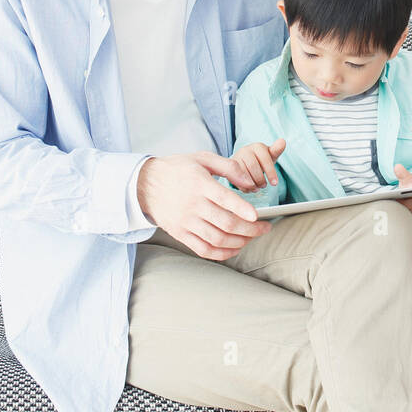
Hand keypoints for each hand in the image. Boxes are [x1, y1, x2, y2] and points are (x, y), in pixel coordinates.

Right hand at [137, 152, 271, 260]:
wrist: (145, 184)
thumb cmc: (178, 169)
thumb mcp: (203, 158)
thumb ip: (229, 167)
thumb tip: (249, 182)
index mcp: (199, 183)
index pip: (224, 198)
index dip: (242, 209)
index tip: (257, 216)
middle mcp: (192, 204)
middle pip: (226, 223)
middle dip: (251, 229)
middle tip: (265, 229)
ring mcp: (185, 222)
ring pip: (217, 239)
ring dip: (240, 242)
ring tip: (252, 237)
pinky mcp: (180, 234)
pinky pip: (203, 249)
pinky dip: (221, 253)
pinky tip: (234, 248)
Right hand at [231, 138, 286, 189]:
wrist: (246, 162)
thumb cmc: (261, 159)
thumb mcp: (271, 155)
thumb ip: (277, 150)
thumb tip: (283, 141)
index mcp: (257, 146)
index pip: (265, 159)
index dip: (270, 172)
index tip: (275, 183)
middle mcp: (245, 150)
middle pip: (253, 167)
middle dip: (260, 179)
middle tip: (263, 186)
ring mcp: (236, 159)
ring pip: (243, 173)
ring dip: (252, 184)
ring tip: (257, 188)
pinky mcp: (228, 168)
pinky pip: (235, 179)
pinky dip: (244, 187)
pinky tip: (249, 189)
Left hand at [393, 163, 411, 230]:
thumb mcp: (409, 178)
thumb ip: (403, 174)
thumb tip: (397, 167)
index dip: (403, 202)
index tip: (393, 201)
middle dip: (401, 210)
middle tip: (389, 210)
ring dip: (404, 218)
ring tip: (392, 215)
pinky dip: (407, 223)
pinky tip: (398, 220)